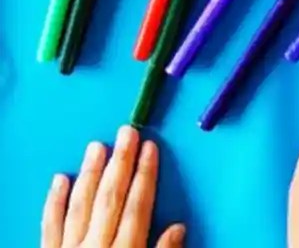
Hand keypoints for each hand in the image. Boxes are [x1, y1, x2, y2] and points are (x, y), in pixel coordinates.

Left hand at [42, 126, 184, 247]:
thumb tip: (178, 228)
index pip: (138, 207)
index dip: (145, 175)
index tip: (149, 147)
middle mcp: (96, 246)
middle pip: (110, 198)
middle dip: (120, 163)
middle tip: (126, 132)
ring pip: (81, 205)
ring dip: (90, 173)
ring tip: (97, 146)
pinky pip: (50, 224)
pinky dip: (55, 201)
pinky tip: (61, 178)